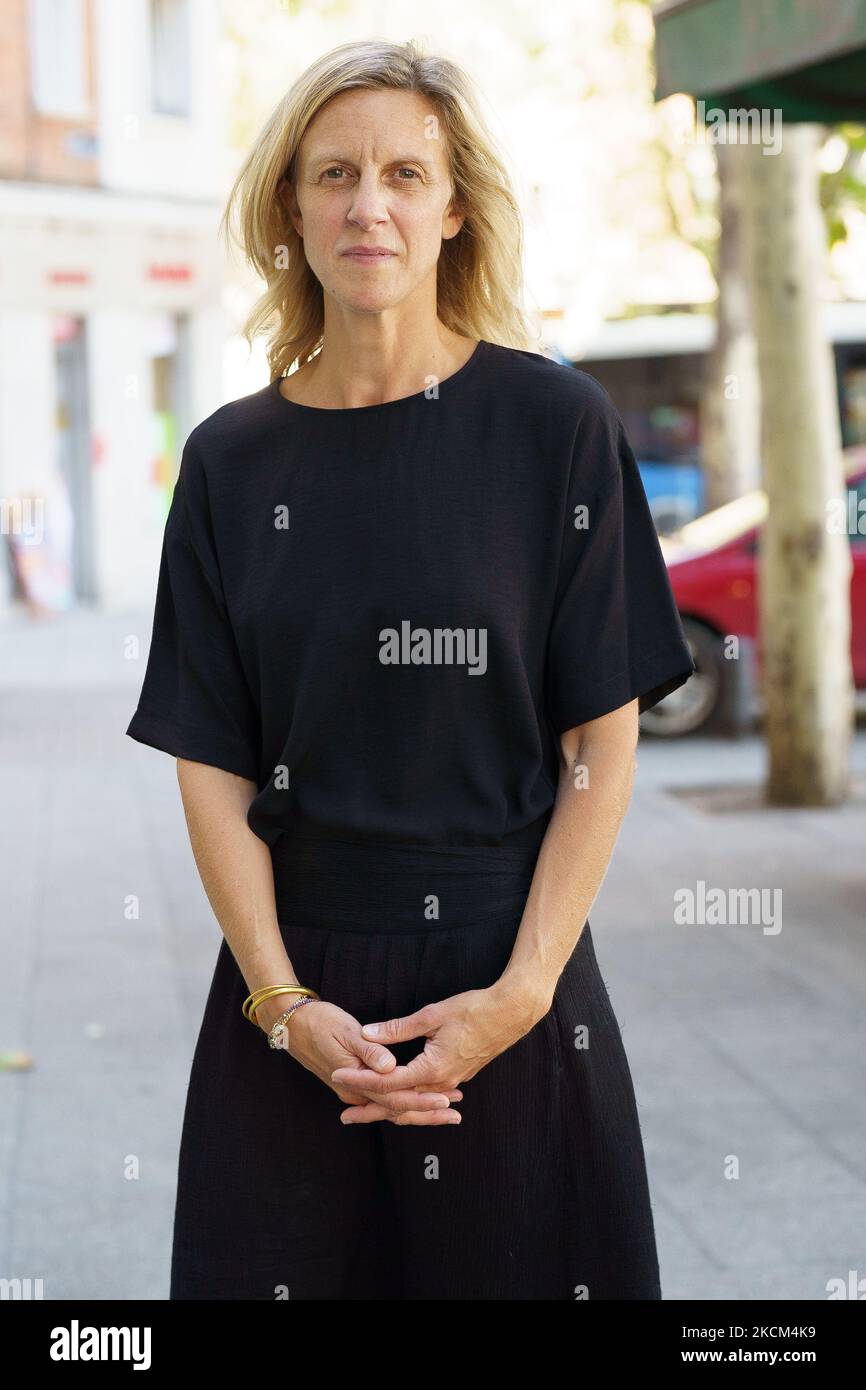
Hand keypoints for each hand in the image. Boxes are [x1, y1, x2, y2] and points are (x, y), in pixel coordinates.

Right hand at [258, 996, 463, 1125]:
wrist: (291, 1023)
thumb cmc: (319, 1023)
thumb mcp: (345, 1032)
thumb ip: (369, 1051)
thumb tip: (390, 1065)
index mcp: (355, 1081)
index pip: (395, 1097)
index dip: (422, 1100)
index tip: (445, 1101)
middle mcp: (356, 1092)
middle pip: (397, 1109)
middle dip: (427, 1113)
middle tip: (455, 1115)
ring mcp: (355, 1091)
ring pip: (392, 1108)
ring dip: (419, 1110)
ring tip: (446, 1112)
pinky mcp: (357, 1083)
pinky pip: (385, 1100)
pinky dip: (405, 1102)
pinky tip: (420, 1101)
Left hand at [330, 982, 547, 1121]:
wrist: (512, 1013)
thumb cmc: (474, 1009)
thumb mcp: (432, 1015)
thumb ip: (398, 1028)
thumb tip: (367, 1033)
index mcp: (432, 1068)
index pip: (389, 1081)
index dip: (361, 1079)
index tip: (338, 1075)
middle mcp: (441, 1082)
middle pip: (400, 1103)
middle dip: (371, 1110)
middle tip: (345, 1117)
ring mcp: (452, 1081)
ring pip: (415, 1103)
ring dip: (390, 1107)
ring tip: (367, 1112)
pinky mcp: (459, 1075)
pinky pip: (428, 1097)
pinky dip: (410, 1101)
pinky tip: (401, 1100)